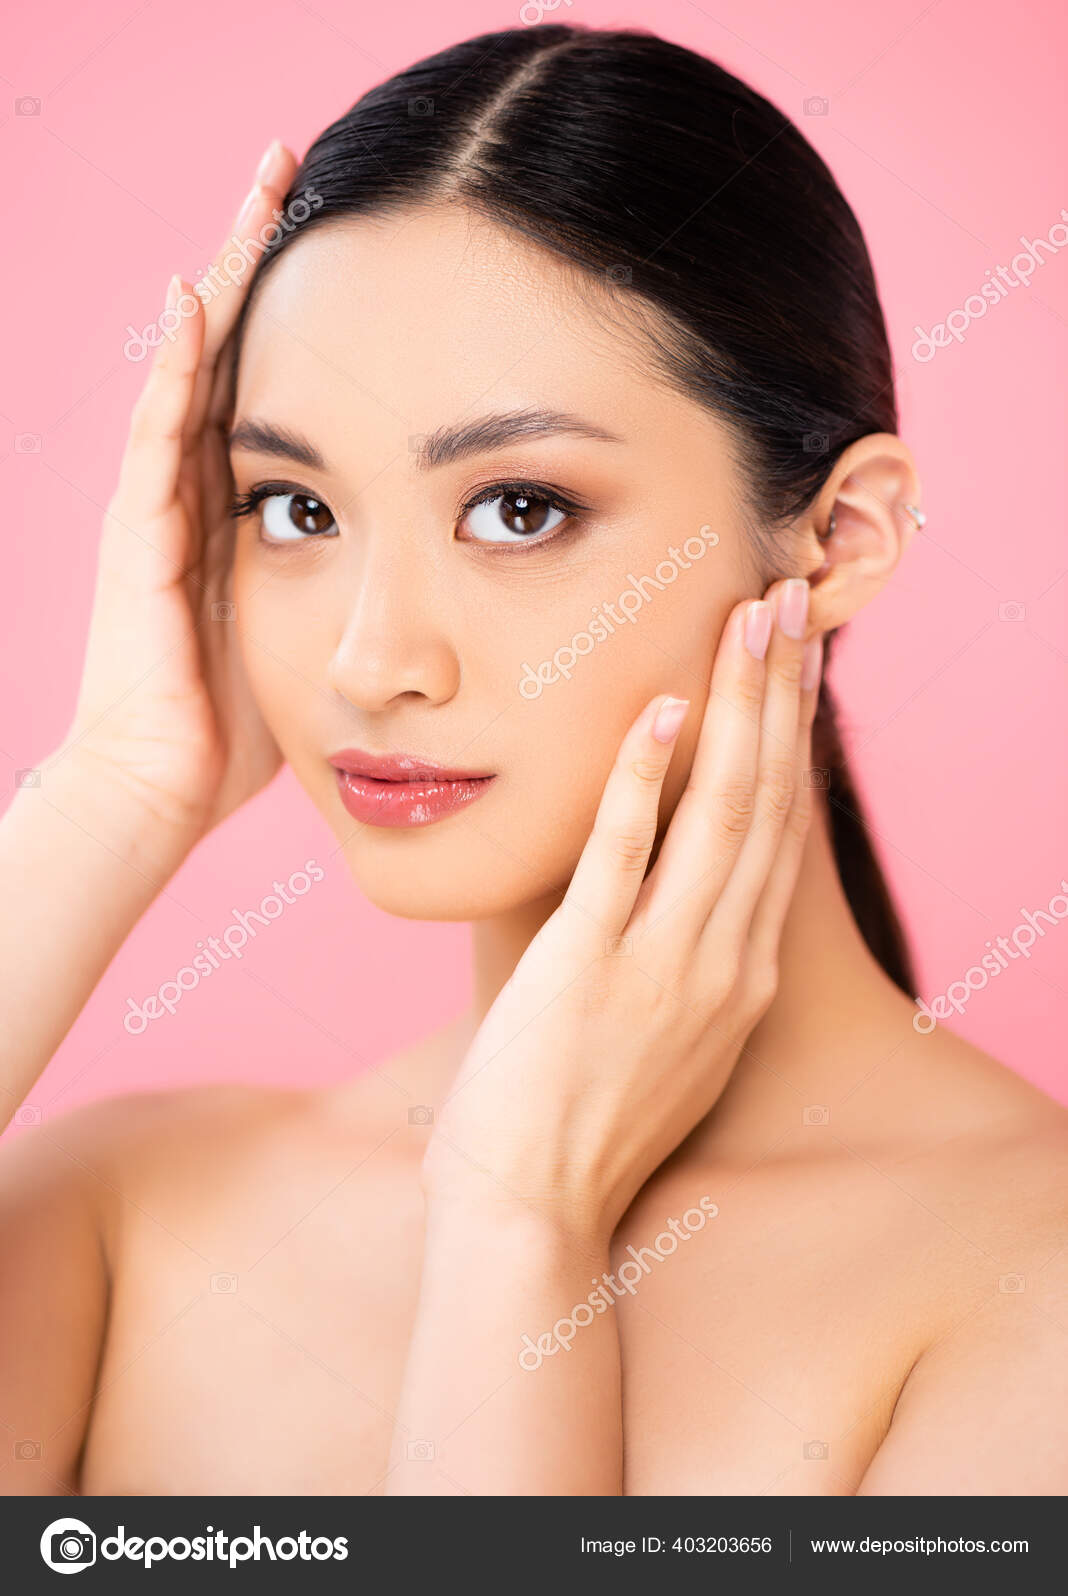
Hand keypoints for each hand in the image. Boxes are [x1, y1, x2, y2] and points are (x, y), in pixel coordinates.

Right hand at [55, 142, 298, 855]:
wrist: (161, 786)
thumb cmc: (236, 722)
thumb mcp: (311, 629)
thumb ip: (351, 580)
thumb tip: (443, 561)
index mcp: (239, 500)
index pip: (273, 374)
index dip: (305, 302)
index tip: (355, 231)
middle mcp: (194, 483)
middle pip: (234, 341)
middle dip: (266, 255)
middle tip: (301, 164)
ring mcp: (159, 502)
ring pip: (199, 362)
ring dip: (231, 276)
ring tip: (265, 191)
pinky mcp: (138, 535)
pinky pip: (160, 434)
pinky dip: (181, 366)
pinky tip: (203, 296)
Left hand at [422, 577, 821, 1243]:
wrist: (531, 1211)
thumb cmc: (578, 1122)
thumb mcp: (663, 1037)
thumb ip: (677, 958)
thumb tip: (661, 883)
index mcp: (739, 975)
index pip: (780, 830)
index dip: (791, 735)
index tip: (796, 662)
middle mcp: (721, 962)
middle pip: (767, 801)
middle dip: (781, 692)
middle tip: (790, 601)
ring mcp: (662, 964)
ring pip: (718, 812)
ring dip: (735, 707)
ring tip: (749, 622)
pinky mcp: (589, 967)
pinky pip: (624, 856)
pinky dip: (645, 778)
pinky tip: (658, 709)